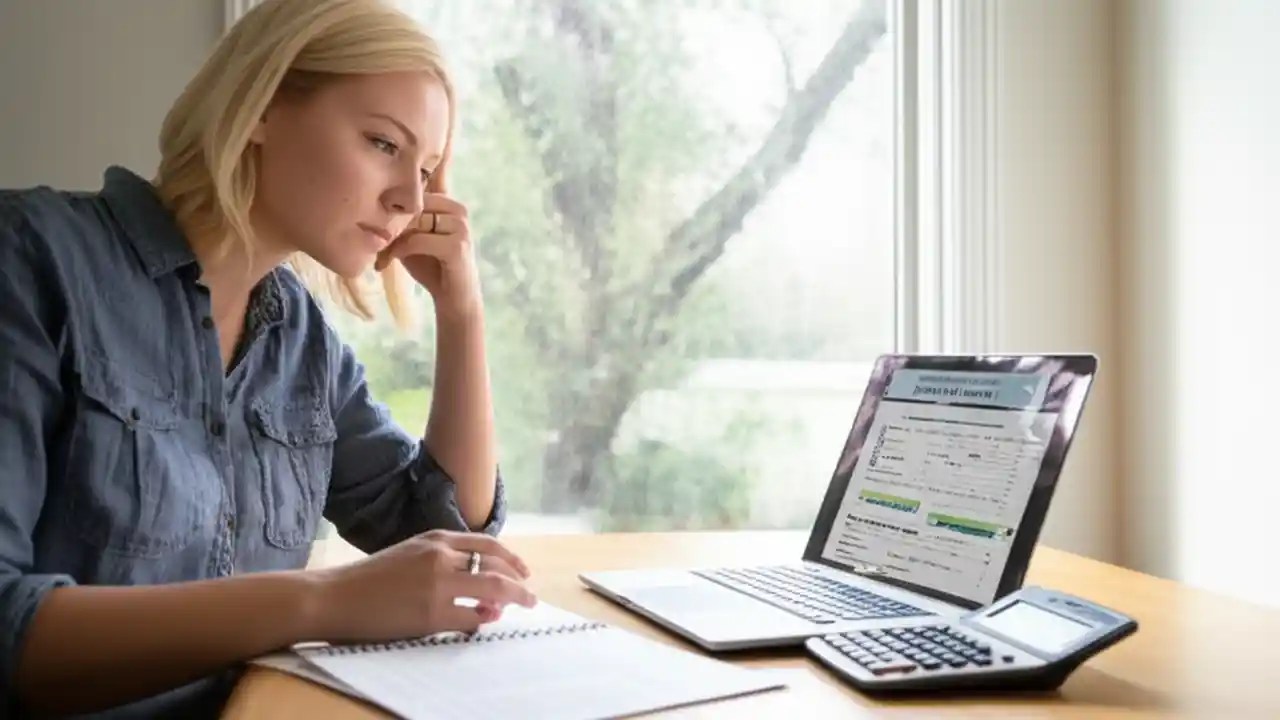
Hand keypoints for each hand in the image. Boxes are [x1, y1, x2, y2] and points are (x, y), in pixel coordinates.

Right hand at [310, 530, 534, 642]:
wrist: (335, 596)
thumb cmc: (369, 578)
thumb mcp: (409, 555)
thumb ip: (442, 563)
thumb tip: (477, 588)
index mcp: (435, 539)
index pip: (486, 544)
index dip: (510, 558)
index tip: (523, 571)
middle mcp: (441, 557)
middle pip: (497, 568)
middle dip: (519, 583)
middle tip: (529, 596)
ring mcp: (438, 585)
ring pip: (492, 592)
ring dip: (510, 601)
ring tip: (519, 608)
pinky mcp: (431, 614)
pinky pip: (470, 619)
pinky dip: (480, 621)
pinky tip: (481, 622)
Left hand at [374, 148, 482, 320]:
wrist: (453, 299)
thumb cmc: (430, 265)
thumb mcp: (411, 235)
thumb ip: (400, 218)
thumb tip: (368, 199)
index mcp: (448, 201)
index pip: (416, 185)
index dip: (391, 201)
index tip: (375, 219)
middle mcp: (458, 209)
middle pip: (412, 203)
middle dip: (388, 222)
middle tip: (371, 243)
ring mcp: (460, 226)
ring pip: (413, 220)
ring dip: (391, 238)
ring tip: (379, 254)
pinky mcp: (457, 246)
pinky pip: (417, 240)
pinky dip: (398, 251)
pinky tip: (386, 262)